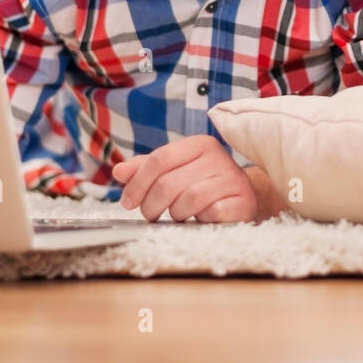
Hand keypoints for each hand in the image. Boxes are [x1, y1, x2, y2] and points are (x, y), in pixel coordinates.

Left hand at [111, 134, 260, 222]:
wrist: (243, 198)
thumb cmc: (204, 183)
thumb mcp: (176, 170)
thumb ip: (146, 169)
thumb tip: (119, 171)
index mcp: (199, 144)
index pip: (159, 159)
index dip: (138, 182)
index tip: (128, 201)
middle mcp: (218, 157)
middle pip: (169, 182)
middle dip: (152, 204)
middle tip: (149, 214)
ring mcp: (233, 178)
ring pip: (190, 198)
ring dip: (176, 213)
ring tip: (178, 215)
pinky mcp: (243, 200)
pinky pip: (212, 212)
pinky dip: (202, 219)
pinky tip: (202, 217)